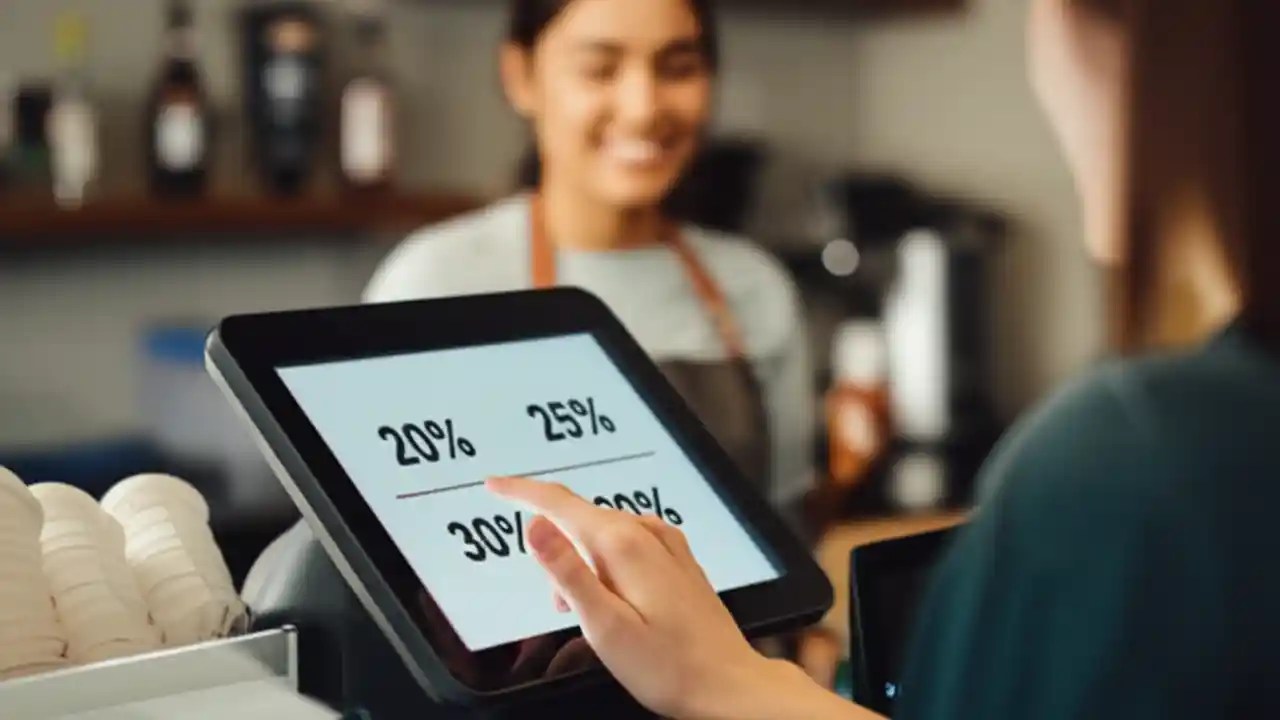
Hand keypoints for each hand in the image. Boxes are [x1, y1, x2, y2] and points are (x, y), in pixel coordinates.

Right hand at [487, 476, 880, 719]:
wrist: (727, 684)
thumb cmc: (667, 666)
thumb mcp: (603, 626)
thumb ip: (567, 572)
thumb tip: (534, 526)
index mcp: (623, 544)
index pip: (560, 503)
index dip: (521, 492)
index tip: (493, 486)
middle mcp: (647, 533)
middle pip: (580, 520)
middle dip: (555, 551)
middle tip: (558, 606)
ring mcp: (666, 544)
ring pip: (602, 536)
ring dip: (581, 565)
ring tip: (587, 619)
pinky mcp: (677, 560)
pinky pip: (627, 545)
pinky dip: (605, 565)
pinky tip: (612, 601)